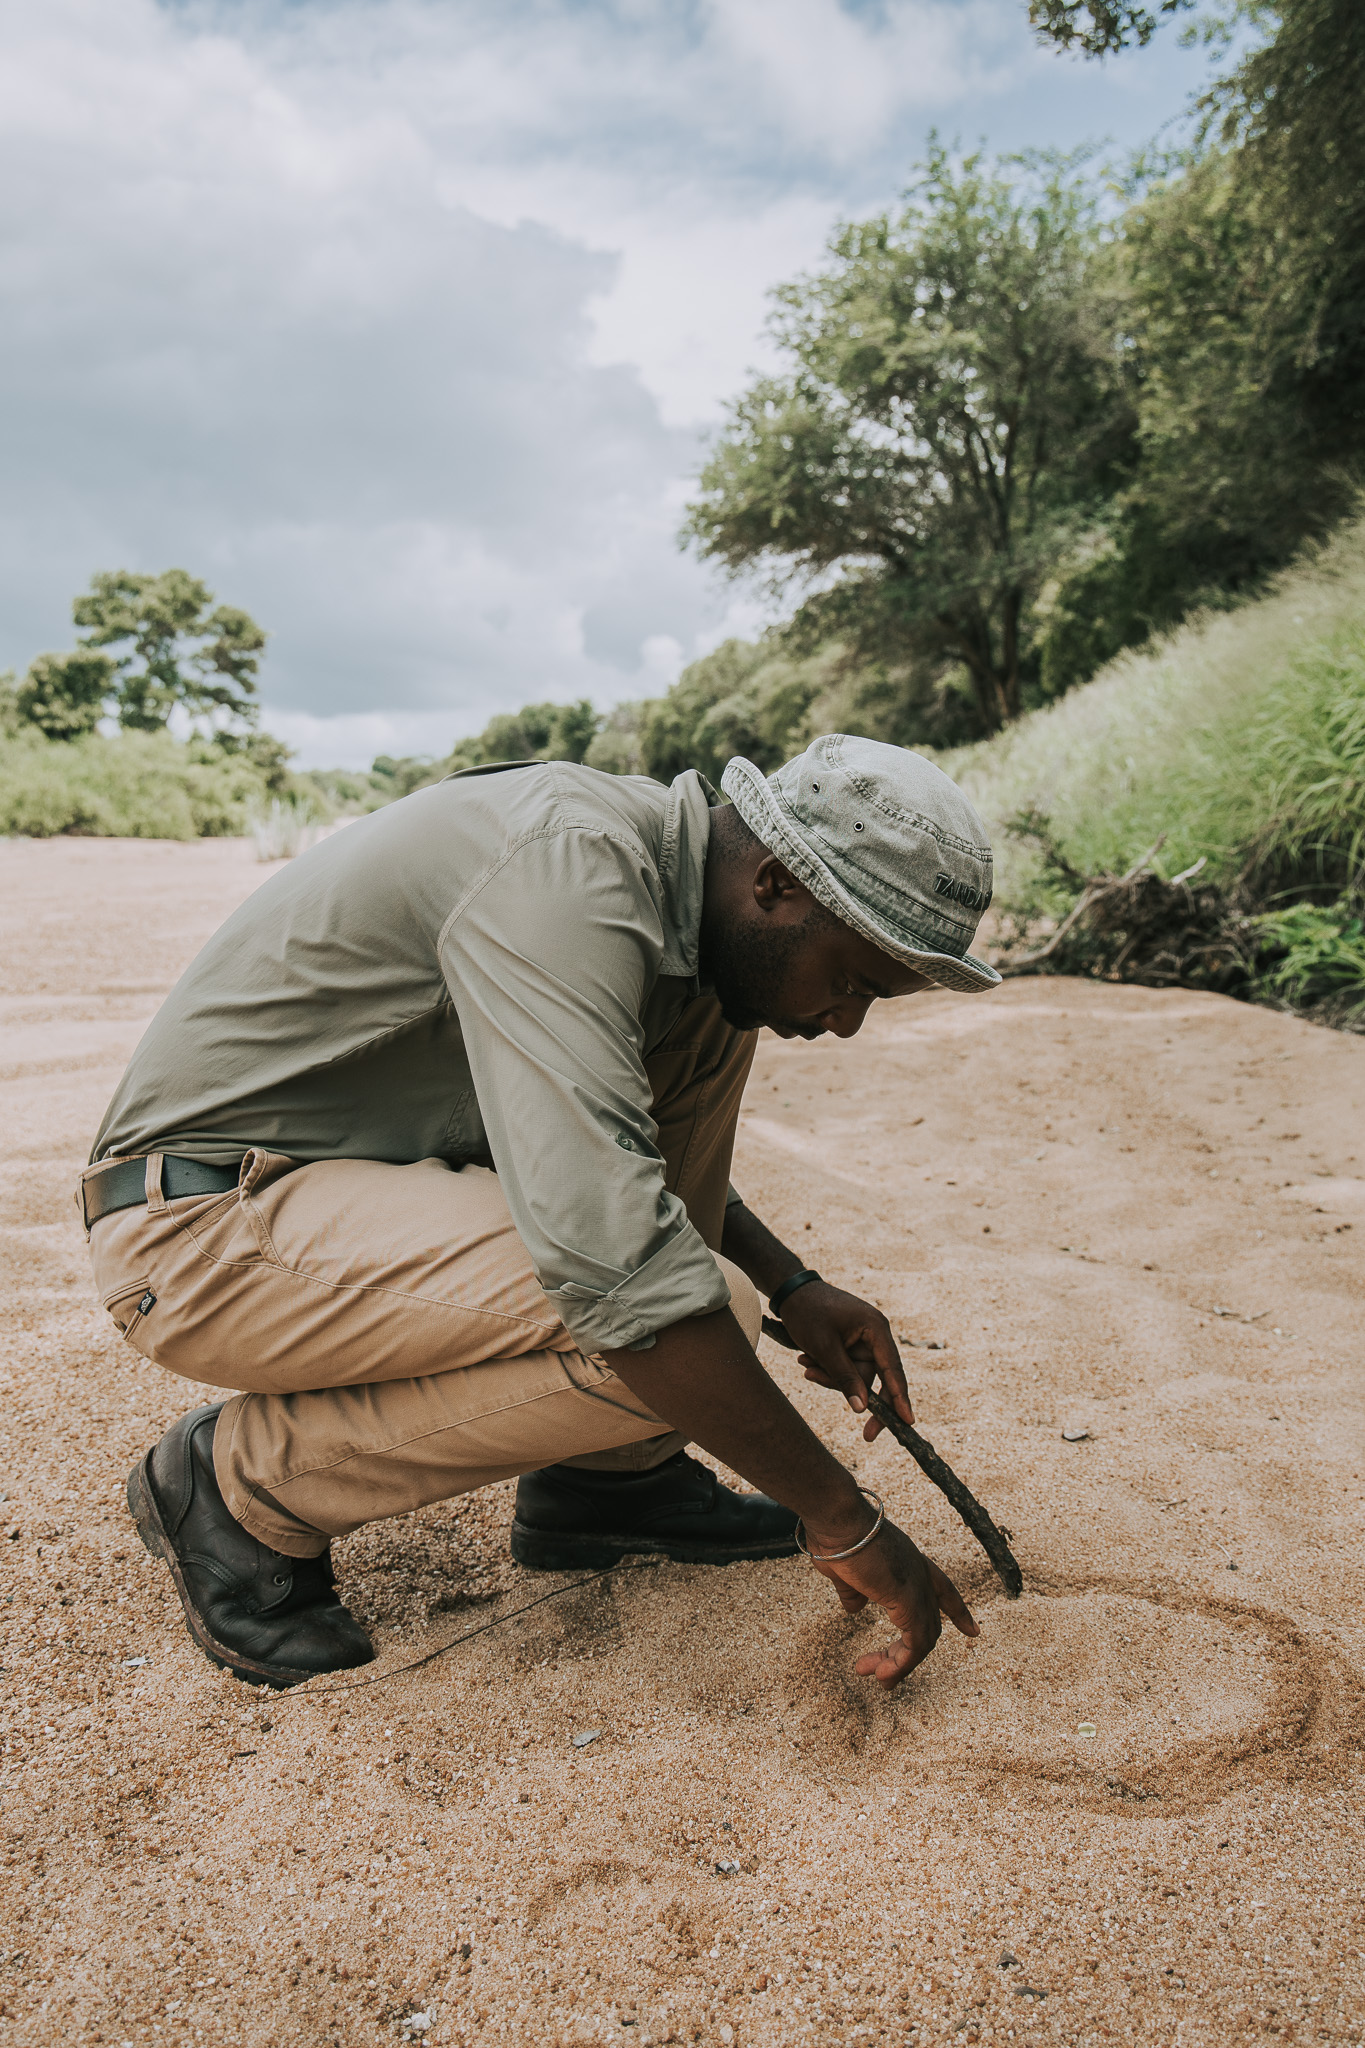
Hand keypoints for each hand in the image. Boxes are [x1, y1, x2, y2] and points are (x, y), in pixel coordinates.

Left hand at [777, 1282, 912, 1440]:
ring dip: (831, 1379)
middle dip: (856, 1394)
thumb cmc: (808, 1312)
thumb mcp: (824, 1346)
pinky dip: (827, 1371)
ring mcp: (863, 1342)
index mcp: (876, 1329)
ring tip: (805, 1365)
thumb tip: (863, 1408)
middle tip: (867, 1436)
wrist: (789, 1292)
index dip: (901, 1397)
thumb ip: (844, 1377)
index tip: (908, 1422)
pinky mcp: (849, 1347)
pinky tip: (806, 1360)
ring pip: (856, 1378)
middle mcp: (875, 1336)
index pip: (893, 1370)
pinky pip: (844, 1371)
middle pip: (875, 1379)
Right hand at [801, 1512, 978, 1687]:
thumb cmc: (835, 1536)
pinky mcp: (909, 1600)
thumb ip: (853, 1592)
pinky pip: (915, 1643)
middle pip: (930, 1622)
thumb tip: (855, 1609)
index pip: (943, 1589)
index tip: (973, 1631)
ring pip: (925, 1637)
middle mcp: (919, 1572)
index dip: (958, 1612)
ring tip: (880, 1680)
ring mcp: (917, 1585)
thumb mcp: (844, 1571)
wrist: (837, 1519)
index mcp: (909, 1560)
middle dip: (908, 1652)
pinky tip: (883, 1673)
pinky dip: (902, 1663)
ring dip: (901, 1663)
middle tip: (883, 1674)